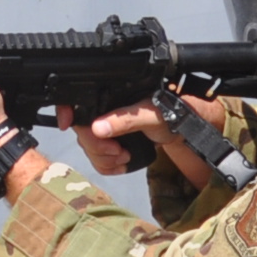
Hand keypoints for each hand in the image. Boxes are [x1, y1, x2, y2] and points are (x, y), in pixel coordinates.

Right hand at [59, 89, 226, 177]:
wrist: (188, 126)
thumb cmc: (174, 111)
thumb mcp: (151, 114)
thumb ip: (126, 120)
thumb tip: (99, 127)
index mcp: (110, 93)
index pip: (77, 99)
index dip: (67, 111)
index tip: (67, 124)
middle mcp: (105, 107)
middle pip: (81, 130)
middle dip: (97, 146)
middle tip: (118, 151)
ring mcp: (108, 125)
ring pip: (88, 145)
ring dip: (104, 157)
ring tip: (124, 157)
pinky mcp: (113, 140)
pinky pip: (98, 156)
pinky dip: (108, 164)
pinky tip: (122, 162)